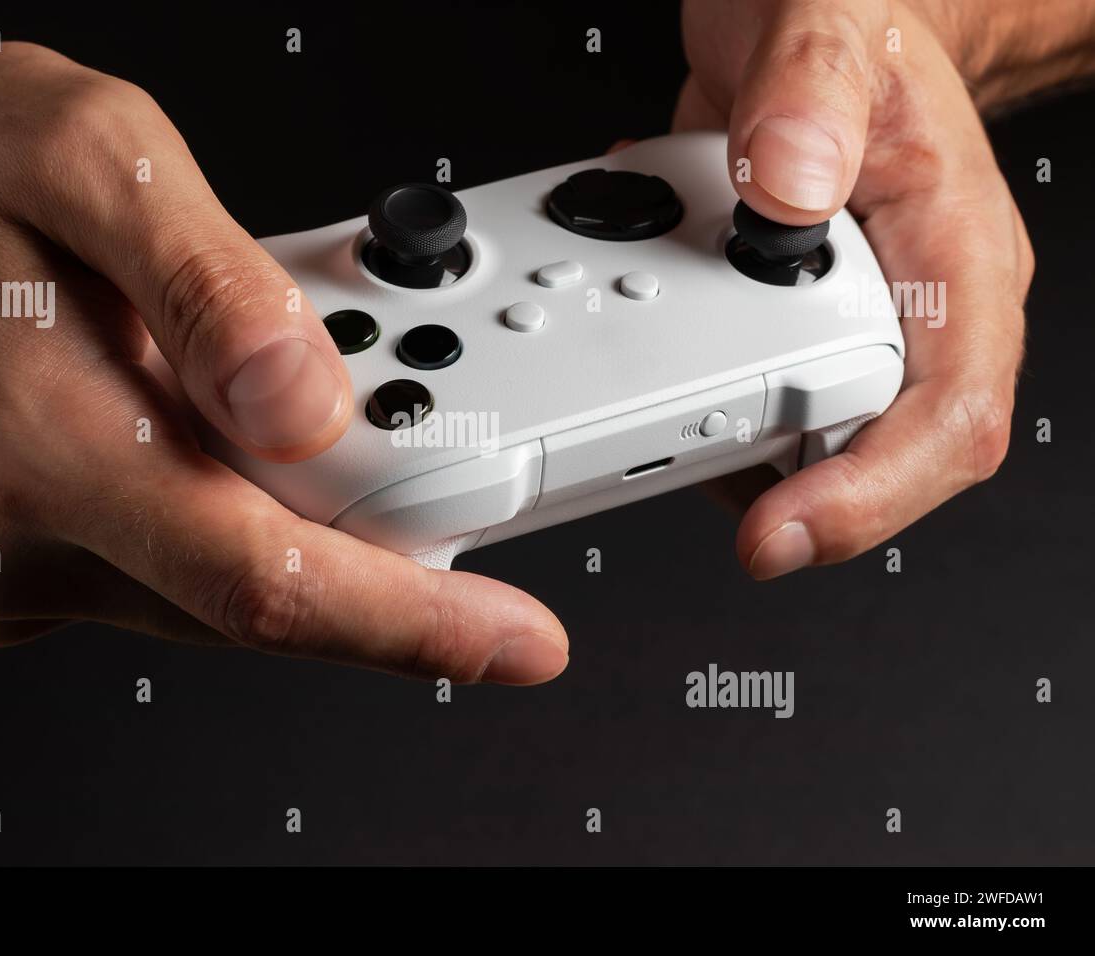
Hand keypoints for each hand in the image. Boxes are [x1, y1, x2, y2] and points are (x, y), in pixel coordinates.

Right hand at [0, 2, 567, 682]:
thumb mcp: (100, 159)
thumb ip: (216, 293)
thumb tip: (311, 411)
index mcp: (43, 447)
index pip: (265, 586)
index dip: (411, 624)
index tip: (513, 641)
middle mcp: (17, 539)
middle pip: (261, 591)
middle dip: (368, 539)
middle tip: (412, 439)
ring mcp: (10, 563)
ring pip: (218, 579)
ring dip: (290, 510)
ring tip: (269, 389)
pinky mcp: (17, 560)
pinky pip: (171, 561)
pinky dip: (230, 508)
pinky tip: (213, 422)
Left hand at [678, 0, 1034, 577]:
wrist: (806, 11)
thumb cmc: (848, 14)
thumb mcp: (825, 22)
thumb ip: (811, 94)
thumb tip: (790, 192)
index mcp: (951, 252)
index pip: (950, 413)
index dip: (873, 496)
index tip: (782, 533)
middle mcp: (902, 303)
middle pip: (866, 451)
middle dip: (775, 481)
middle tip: (677, 449)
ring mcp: (835, 316)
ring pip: (794, 433)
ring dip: (712, 439)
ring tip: (644, 392)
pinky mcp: (770, 314)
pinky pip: (739, 388)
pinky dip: (680, 386)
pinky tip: (639, 347)